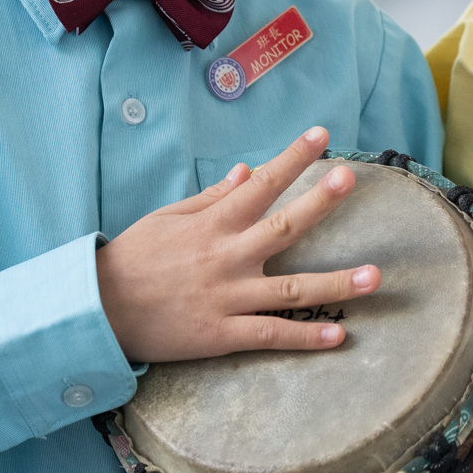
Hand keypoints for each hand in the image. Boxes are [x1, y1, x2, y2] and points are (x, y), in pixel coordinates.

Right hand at [95, 127, 378, 363]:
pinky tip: (339, 336)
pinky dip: (305, 338)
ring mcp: (226, 297)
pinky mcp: (220, 335)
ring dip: (336, 283)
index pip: (260, 183)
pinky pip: (270, 335)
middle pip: (282, 226)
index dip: (292, 158)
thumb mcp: (167, 219)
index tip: (322, 134)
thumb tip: (247, 172)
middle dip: (319, 201)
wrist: (97, 312)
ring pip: (291, 289)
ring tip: (375, 276)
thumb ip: (212, 198)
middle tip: (350, 178)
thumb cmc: (132, 260)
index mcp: (212, 224)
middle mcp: (225, 257)